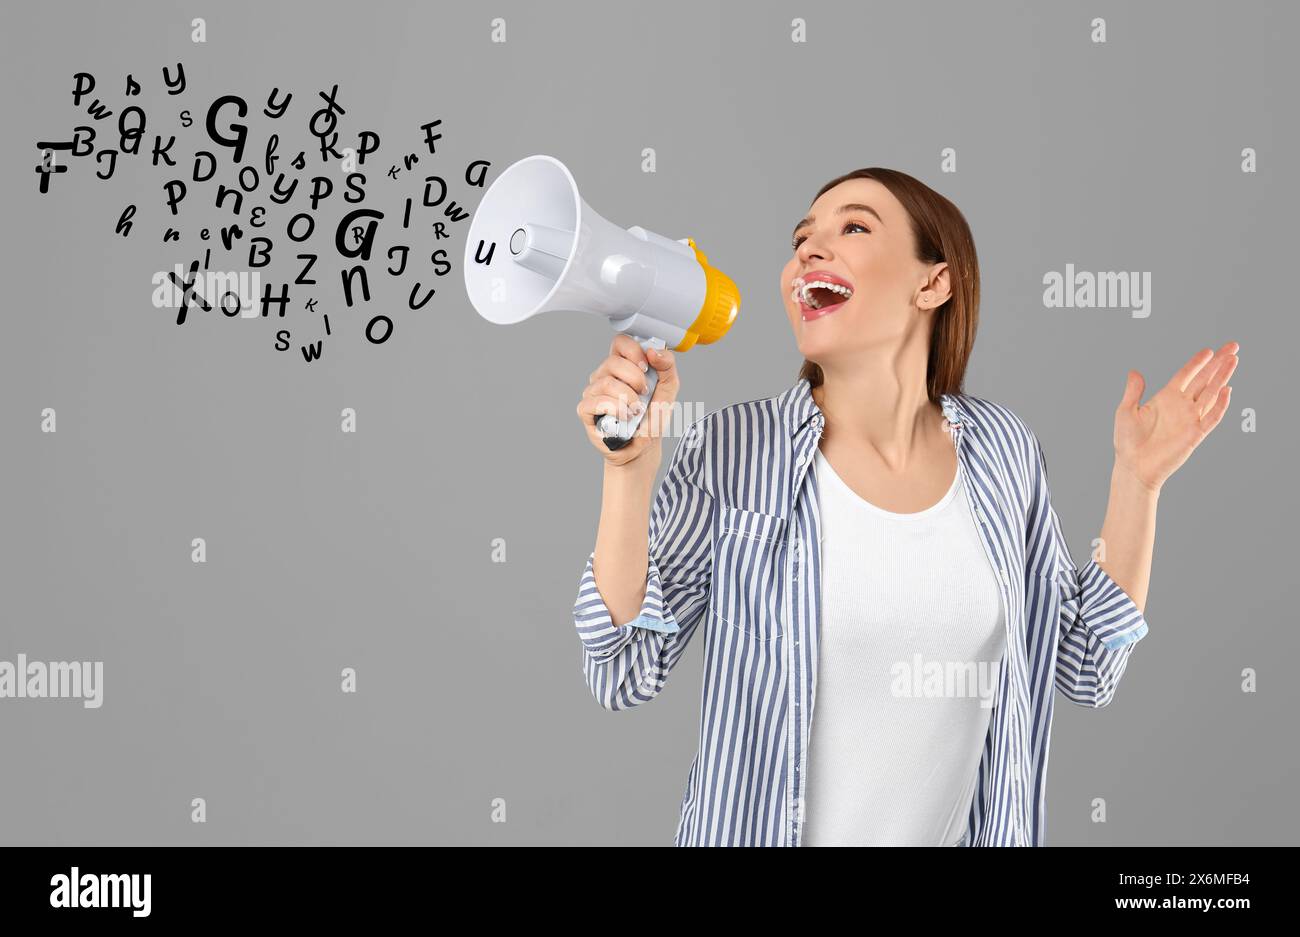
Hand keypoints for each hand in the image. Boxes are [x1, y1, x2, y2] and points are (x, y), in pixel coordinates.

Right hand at [575, 334, 680, 467]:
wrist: (644, 446)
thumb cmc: (652, 417)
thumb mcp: (668, 389)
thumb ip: (667, 366)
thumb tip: (653, 350)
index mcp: (622, 366)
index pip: (620, 342)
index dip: (634, 350)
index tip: (646, 366)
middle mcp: (603, 375)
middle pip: (613, 361)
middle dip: (636, 379)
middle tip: (644, 394)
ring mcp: (592, 392)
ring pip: (607, 382)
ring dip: (629, 398)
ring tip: (636, 411)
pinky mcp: (585, 409)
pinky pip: (598, 401)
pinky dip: (616, 410)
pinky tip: (624, 418)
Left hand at [1113, 341, 1239, 493]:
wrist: (1133, 467)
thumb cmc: (1128, 442)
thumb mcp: (1126, 411)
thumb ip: (1133, 391)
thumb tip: (1134, 372)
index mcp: (1166, 398)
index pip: (1186, 375)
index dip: (1197, 362)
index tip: (1209, 350)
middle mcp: (1181, 406)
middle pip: (1204, 380)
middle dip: (1218, 363)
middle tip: (1233, 346)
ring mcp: (1190, 419)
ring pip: (1211, 393)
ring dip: (1222, 377)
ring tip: (1233, 360)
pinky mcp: (1195, 434)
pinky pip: (1211, 417)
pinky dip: (1220, 405)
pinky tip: (1226, 391)